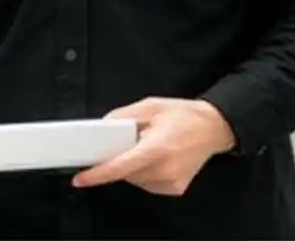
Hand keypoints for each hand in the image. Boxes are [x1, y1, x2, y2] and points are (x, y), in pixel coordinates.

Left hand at [71, 97, 235, 195]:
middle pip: (125, 173)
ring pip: (134, 179)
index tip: (81, 179)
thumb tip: (100, 128)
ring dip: (131, 166)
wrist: (214, 128)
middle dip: (118, 158)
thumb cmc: (183, 115)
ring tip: (146, 146)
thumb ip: (122, 117)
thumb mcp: (149, 106)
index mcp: (158, 148)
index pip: (121, 167)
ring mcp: (171, 182)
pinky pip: (146, 183)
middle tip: (127, 141)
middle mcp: (165, 169)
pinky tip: (154, 157)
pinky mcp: (174, 188)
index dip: (98, 174)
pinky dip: (142, 172)